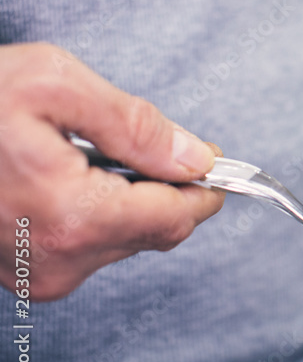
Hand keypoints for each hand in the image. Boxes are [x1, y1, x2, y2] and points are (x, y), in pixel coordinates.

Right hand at [0, 43, 223, 300]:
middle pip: (156, 230)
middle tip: (138, 143)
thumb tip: (195, 157)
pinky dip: (95, 211)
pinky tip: (62, 177)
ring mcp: (41, 274)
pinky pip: (90, 245)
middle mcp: (61, 260)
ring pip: (125, 238)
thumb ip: (135, 125)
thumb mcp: (52, 85)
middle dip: (161, 187)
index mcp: (75, 216)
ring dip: (125, 197)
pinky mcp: (26, 275)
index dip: (205, 186)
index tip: (218, 164)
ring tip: (77, 154)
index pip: (179, 216)